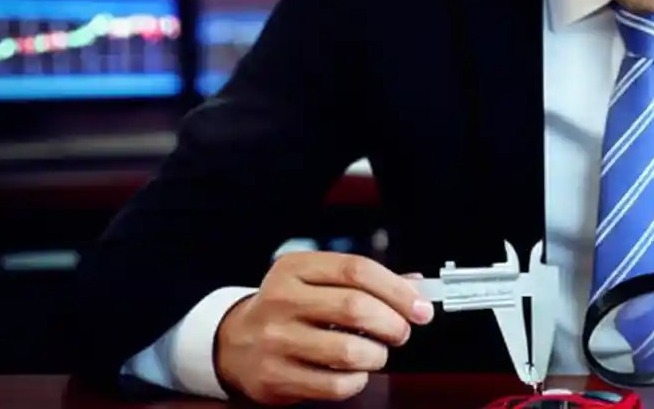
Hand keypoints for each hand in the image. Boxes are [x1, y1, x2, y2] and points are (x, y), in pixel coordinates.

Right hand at [215, 252, 434, 404]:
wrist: (233, 343)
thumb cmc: (289, 310)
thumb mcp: (316, 282)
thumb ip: (365, 282)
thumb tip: (417, 287)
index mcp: (294, 268)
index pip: (357, 270)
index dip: (397, 290)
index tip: (420, 307)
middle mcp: (281, 300)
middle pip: (355, 307)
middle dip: (392, 323)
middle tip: (401, 332)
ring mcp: (275, 340)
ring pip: (349, 350)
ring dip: (377, 355)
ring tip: (376, 352)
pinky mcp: (275, 377)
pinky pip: (335, 384)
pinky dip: (357, 380)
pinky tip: (355, 372)